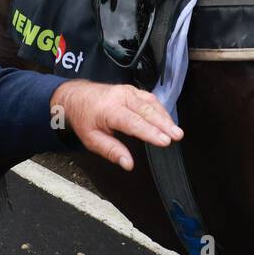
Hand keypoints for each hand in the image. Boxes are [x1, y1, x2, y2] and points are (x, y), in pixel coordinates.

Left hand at [50, 81, 182, 170]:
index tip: (164, 141)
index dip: (150, 132)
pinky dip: (161, 109)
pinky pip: (149, 98)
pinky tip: (167, 120)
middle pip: (146, 110)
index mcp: (109, 110)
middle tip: (177, 135)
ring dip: (165, 116)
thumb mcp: (91, 139)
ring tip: (176, 131)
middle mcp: (120, 97)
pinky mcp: (132, 90)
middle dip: (164, 123)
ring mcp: (127, 91)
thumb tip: (128, 164)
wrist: (76, 96)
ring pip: (150, 102)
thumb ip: (111, 151)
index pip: (133, 122)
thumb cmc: (84, 118)